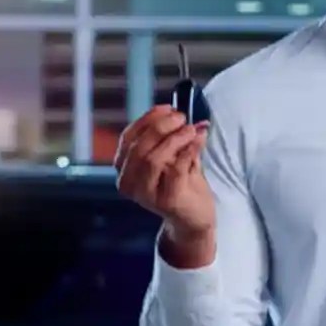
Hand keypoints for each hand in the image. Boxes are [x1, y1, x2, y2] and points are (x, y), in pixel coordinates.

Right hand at [115, 105, 213, 239]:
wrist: (194, 218)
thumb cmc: (181, 183)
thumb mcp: (171, 155)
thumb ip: (169, 135)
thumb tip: (177, 110)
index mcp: (125, 168)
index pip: (128, 138)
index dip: (148, 119)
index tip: (168, 107)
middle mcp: (128, 183)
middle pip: (139, 147)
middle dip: (162, 127)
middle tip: (182, 118)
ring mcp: (146, 195)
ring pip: (153, 159)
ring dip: (175, 139)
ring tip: (192, 130)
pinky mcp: (167, 201)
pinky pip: (176, 170)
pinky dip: (189, 149)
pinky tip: (200, 140)